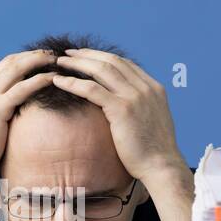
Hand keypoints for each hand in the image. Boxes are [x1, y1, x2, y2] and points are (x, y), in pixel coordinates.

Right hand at [0, 50, 58, 220]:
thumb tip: (11, 113)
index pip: (0, 67)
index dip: (21, 60)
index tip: (38, 59)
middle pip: (8, 63)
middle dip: (31, 55)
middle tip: (51, 53)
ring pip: (15, 69)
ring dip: (37, 61)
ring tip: (55, 59)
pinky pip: (21, 89)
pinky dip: (39, 80)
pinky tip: (53, 78)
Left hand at [50, 50, 184, 183]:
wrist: (162, 166)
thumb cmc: (153, 151)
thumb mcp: (151, 120)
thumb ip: (140, 106)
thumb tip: (122, 105)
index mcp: (153, 88)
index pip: (124, 64)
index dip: (102, 57)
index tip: (85, 56)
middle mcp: (145, 88)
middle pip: (111, 62)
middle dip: (87, 55)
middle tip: (68, 53)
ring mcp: (135, 97)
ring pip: (101, 70)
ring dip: (77, 63)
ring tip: (60, 62)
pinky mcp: (122, 110)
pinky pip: (92, 90)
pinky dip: (73, 83)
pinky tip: (59, 81)